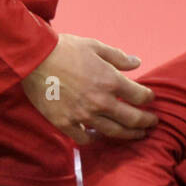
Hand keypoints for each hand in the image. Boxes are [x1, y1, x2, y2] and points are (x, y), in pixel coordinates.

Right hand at [23, 33, 156, 141]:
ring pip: (113, 132)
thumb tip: (137, 63)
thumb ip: (118, 57)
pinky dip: (94, 138)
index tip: (150, 99)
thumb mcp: (95, 46)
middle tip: (152, 123)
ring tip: (136, 135)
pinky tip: (98, 135)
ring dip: (129, 135)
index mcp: (110, 81)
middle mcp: (101, 102)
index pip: (140, 96)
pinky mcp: (66, 123)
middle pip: (132, 120)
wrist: (32, 57)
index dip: (148, 98)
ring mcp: (83, 115)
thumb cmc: (64, 48)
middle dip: (146, 122)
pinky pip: (85, 138)